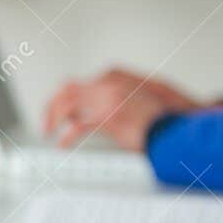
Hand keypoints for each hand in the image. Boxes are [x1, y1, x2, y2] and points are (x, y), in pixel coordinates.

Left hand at [43, 67, 198, 150]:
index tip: (59, 113)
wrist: (175, 127)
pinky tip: (62, 143)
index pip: (78, 84)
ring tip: (48, 132)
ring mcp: (108, 99)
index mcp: (114, 78)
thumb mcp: (135, 102)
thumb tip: (91, 116)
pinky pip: (78, 125)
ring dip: (53, 117)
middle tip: (46, 123)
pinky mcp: (110, 117)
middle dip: (52, 106)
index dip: (64, 99)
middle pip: (67, 89)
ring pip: (67, 103)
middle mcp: (109, 84)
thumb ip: (113, 102)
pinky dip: (66, 135)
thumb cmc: (159, 120)